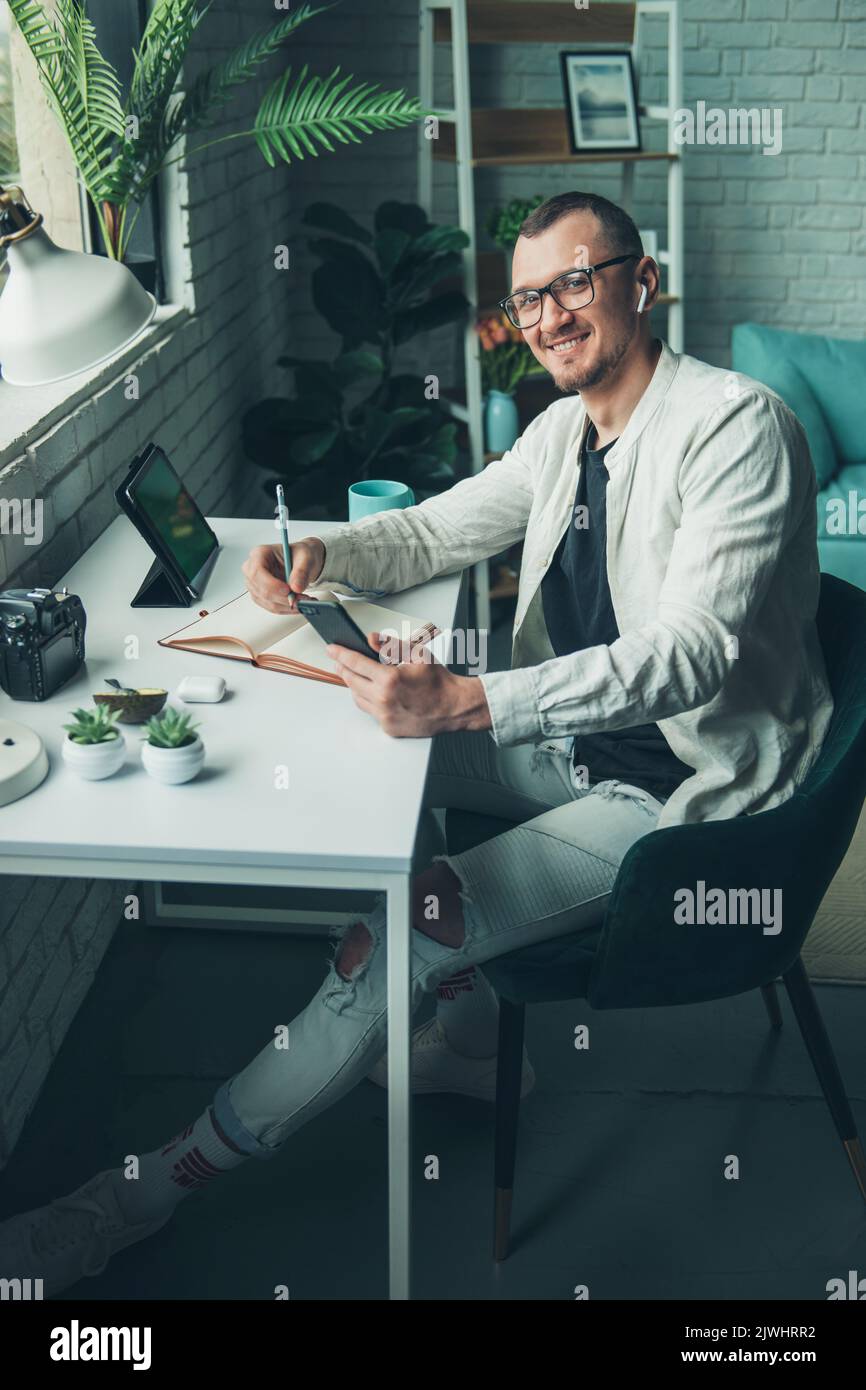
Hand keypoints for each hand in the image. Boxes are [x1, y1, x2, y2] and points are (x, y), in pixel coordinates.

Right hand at [242, 537, 325, 613]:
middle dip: (283, 598)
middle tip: (302, 598)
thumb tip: (296, 587)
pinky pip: (273, 608)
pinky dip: (288, 608)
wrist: (302, 563)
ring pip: (268, 602)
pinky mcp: (261, 597)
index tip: (288, 590)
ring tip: (305, 601)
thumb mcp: (306, 557)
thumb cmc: (299, 555)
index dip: (271, 584)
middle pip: (261, 590)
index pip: (257, 572)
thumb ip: (301, 571)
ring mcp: (255, 585)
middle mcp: (253, 569)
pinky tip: (299, 604)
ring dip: (288, 605)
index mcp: (260, 554)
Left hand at [327, 631, 491, 737]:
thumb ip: (391, 645)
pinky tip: (372, 691)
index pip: (355, 663)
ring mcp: (385, 715)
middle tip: (339, 661)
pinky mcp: (388, 727)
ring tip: (355, 675)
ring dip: (354, 685)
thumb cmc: (438, 680)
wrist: (454, 706)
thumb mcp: (417, 654)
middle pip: (351, 681)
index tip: (332, 649)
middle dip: (343, 669)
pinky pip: (370, 711)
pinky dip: (368, 699)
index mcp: (390, 679)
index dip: (341, 654)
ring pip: (357, 697)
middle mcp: (384, 699)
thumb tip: (371, 639)